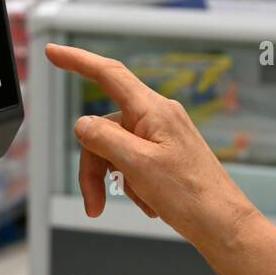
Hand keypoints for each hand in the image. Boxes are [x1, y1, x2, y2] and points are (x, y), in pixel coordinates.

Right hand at [44, 42, 257, 250]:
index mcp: (153, 110)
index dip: (77, 60)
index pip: (108, 74)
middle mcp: (158, 117)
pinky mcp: (165, 154)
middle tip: (94, 201)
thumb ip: (105, 139)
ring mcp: (162, 136)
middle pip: (104, 129)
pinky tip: (148, 201)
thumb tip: (82, 123)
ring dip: (114, 180)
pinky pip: (132, 162)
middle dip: (94, 166)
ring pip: (115, 150)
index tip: (54, 52)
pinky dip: (132, 183)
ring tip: (136, 202)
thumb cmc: (191, 195)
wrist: (221, 223)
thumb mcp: (138, 165)